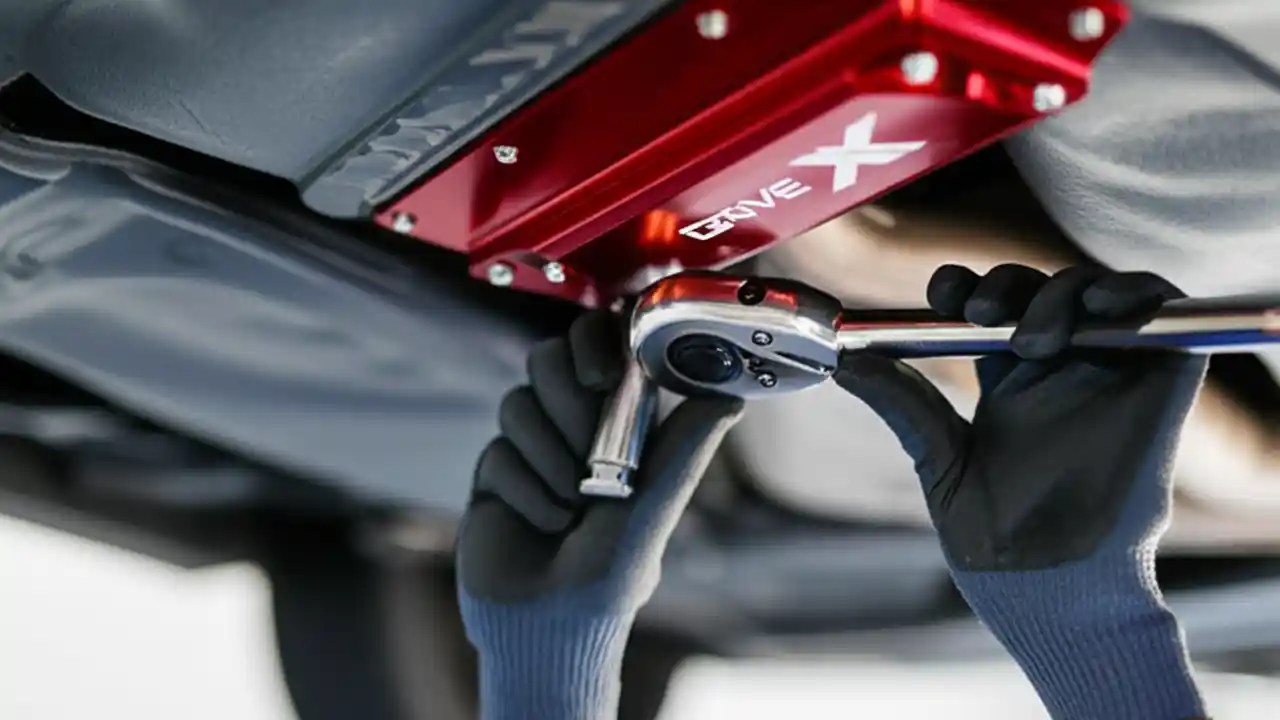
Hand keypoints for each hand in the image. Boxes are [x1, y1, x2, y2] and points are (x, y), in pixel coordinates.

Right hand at [456, 310, 741, 719]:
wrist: (548, 624)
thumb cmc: (613, 574)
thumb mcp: (653, 509)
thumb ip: (683, 451)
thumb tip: (732, 399)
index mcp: (621, 423)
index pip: (603, 347)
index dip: (595, 343)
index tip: (601, 374)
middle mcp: (574, 425)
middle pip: (551, 359)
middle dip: (569, 405)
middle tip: (588, 452)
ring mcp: (532, 444)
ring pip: (521, 401)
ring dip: (549, 456)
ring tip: (573, 507)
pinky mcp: (496, 469)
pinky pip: (500, 448)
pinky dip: (525, 488)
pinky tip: (544, 523)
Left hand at [835, 264, 1207, 719]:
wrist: (1047, 589)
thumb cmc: (994, 541)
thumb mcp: (940, 460)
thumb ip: (902, 404)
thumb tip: (844, 360)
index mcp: (1008, 382)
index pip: (988, 308)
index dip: (965, 287)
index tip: (943, 294)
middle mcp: (1059, 369)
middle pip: (1036, 289)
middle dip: (1005, 284)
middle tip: (980, 314)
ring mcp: (1108, 372)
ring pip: (1091, 291)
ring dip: (1059, 292)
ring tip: (1031, 339)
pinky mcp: (1159, 381)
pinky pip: (1163, 310)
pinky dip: (1138, 291)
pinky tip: (1104, 305)